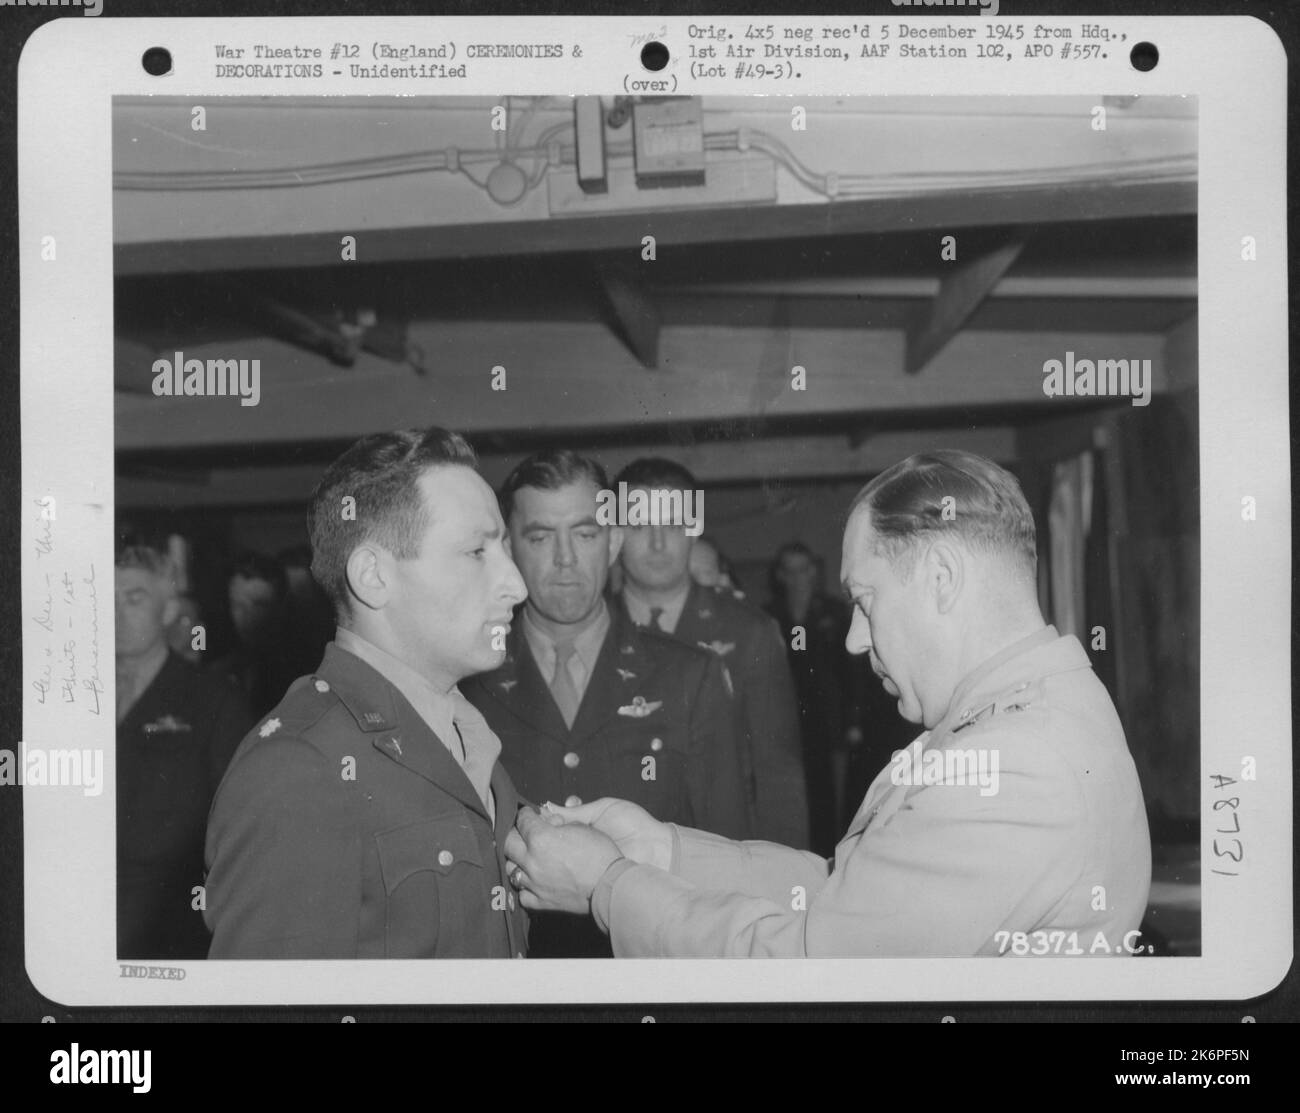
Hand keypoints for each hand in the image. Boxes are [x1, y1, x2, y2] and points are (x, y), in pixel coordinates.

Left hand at [504, 807, 621, 914]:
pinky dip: (525, 886)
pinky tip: (532, 881)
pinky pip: (522, 894)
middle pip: (508, 843)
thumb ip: (560, 823)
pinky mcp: (541, 901)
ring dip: (517, 861)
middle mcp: (532, 861)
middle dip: (515, 834)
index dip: (526, 814)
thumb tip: (550, 822)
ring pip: (511, 869)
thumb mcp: (582, 827)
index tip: (529, 814)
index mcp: (540, 838)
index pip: (523, 820)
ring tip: (526, 857)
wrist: (611, 885)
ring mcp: (534, 883)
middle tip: (523, 833)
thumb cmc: (600, 853)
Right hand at [543, 797, 672, 871]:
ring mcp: (579, 864)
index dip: (542, 821)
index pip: (553, 825)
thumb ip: (577, 811)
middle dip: (539, 836)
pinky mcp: (583, 878)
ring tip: (541, 845)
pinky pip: (562, 876)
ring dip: (543, 852)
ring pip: (550, 860)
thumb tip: (547, 808)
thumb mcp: (604, 808)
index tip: (533, 818)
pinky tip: (549, 862)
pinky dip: (553, 871)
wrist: (654, 848)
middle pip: (548, 843)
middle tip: (539, 830)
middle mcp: (577, 846)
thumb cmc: (634, 824)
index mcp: (582, 827)